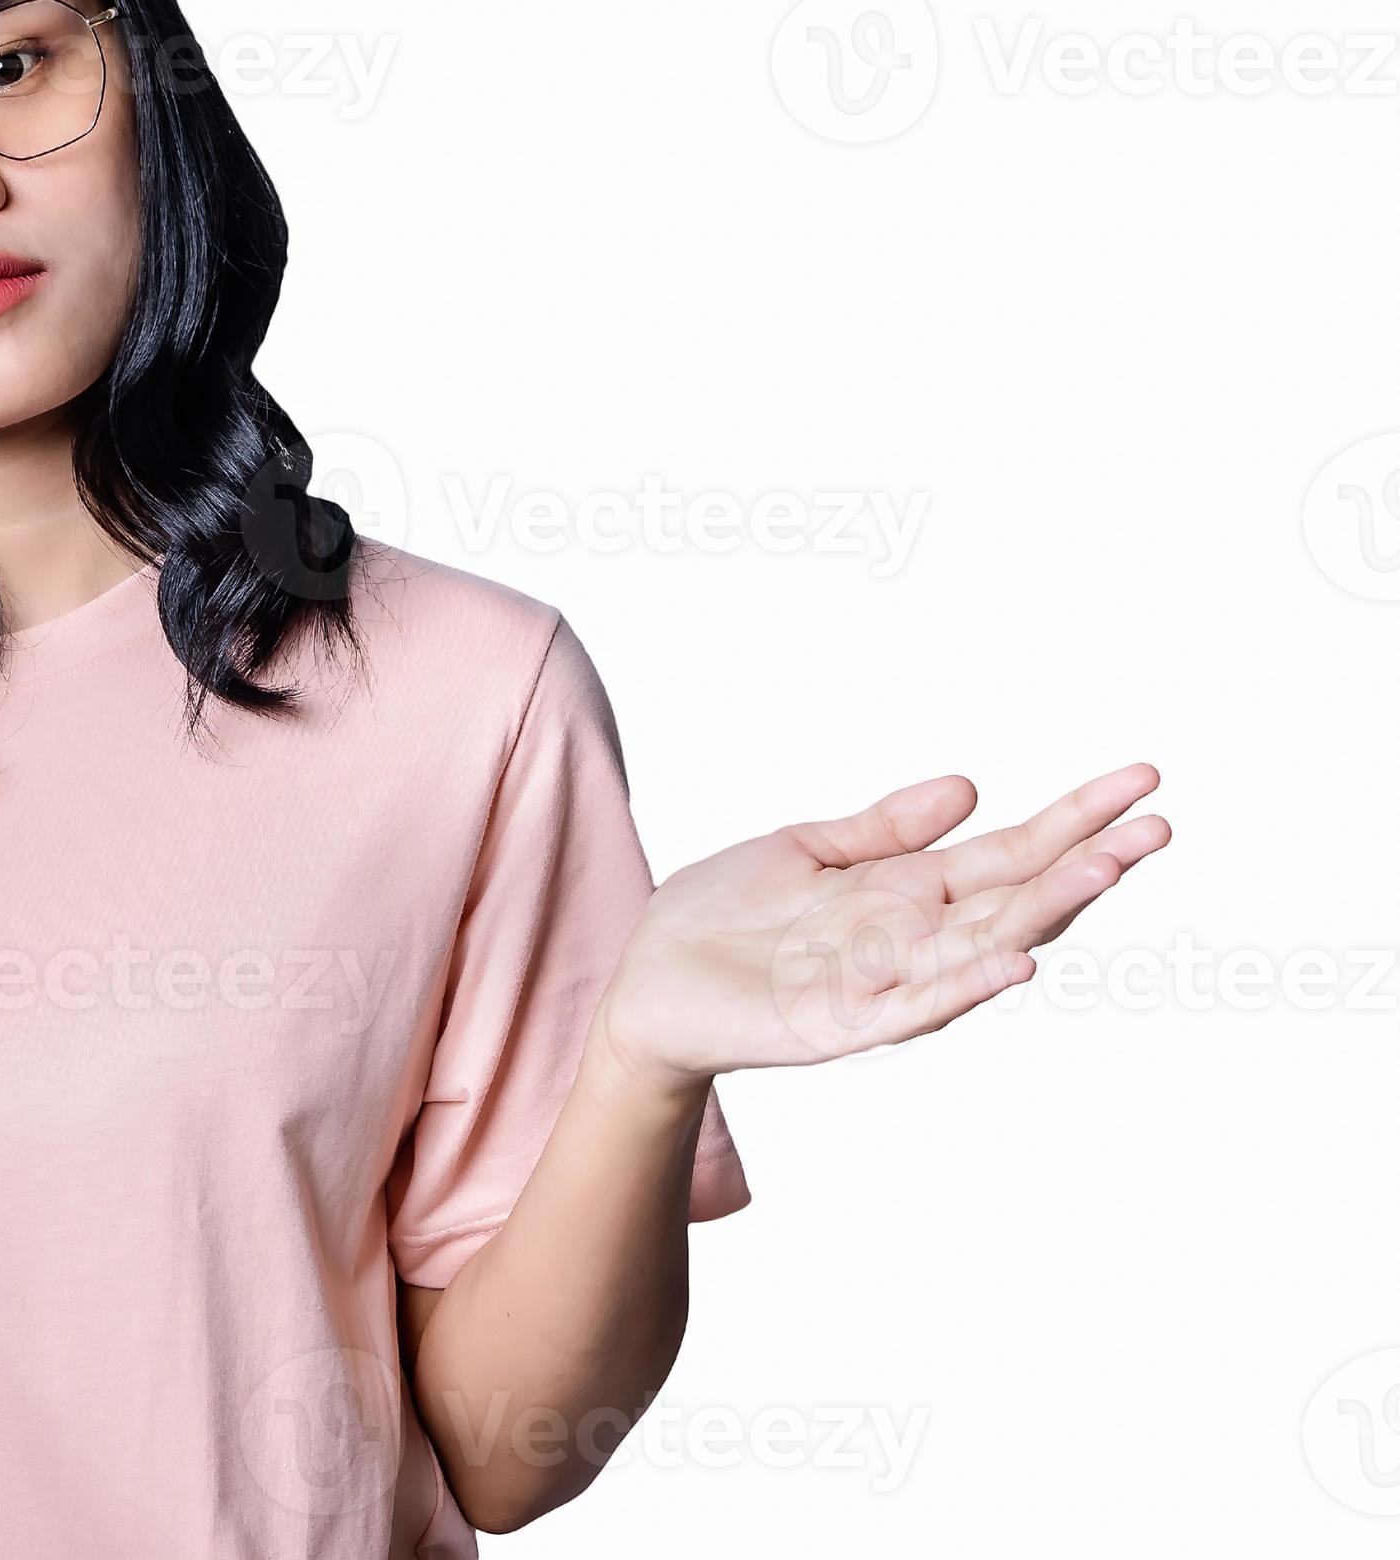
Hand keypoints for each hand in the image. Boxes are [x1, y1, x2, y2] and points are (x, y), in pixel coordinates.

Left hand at [594, 763, 1171, 1088]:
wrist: (648, 984)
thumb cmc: (723, 918)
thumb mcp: (806, 850)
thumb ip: (886, 828)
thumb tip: (971, 787)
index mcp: (909, 895)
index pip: (1012, 853)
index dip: (1074, 819)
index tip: (1142, 781)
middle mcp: (913, 941)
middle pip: (1017, 899)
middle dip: (1086, 863)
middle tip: (1158, 826)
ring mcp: (885, 985)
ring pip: (983, 949)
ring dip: (1044, 914)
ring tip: (1104, 872)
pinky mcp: (840, 1025)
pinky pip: (916, 1007)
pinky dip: (966, 985)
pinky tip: (1013, 962)